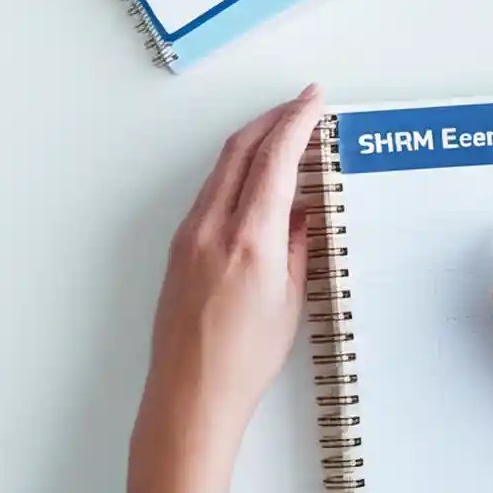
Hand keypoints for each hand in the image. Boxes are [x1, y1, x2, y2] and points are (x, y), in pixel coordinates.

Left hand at [126, 85, 323, 492]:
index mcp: (250, 239)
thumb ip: (297, 244)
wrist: (191, 393)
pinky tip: (256, 178)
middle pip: (241, 149)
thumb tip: (302, 210)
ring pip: (223, 167)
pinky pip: (211, 192)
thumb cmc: (244, 359)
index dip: (297, 121)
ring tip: (283, 134)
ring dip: (254, 141)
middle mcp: (214, 228)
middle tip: (302, 104)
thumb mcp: (290, 298)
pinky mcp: (179, 246)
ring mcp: (189, 235)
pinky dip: (237, 171)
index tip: (313, 100)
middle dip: (273, 118)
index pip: (275, 159)